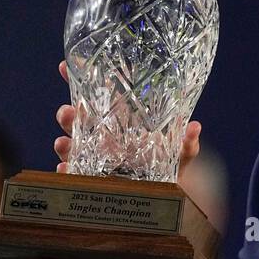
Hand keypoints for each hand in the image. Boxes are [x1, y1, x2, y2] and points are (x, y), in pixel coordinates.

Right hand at [53, 59, 202, 195]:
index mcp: (120, 120)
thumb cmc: (169, 163)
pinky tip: (66, 170)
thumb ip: (186, 142)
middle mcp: (101, 136)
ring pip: (71, 146)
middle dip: (67, 114)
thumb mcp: (179, 151)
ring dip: (64, 142)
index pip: (96, 94)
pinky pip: (74, 174)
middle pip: (76, 120)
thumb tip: (194, 128)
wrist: (164, 193)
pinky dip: (67, 171)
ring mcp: (94, 158)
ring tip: (64, 142)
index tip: (64, 65)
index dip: (79, 78)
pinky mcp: (91, 179)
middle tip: (69, 112)